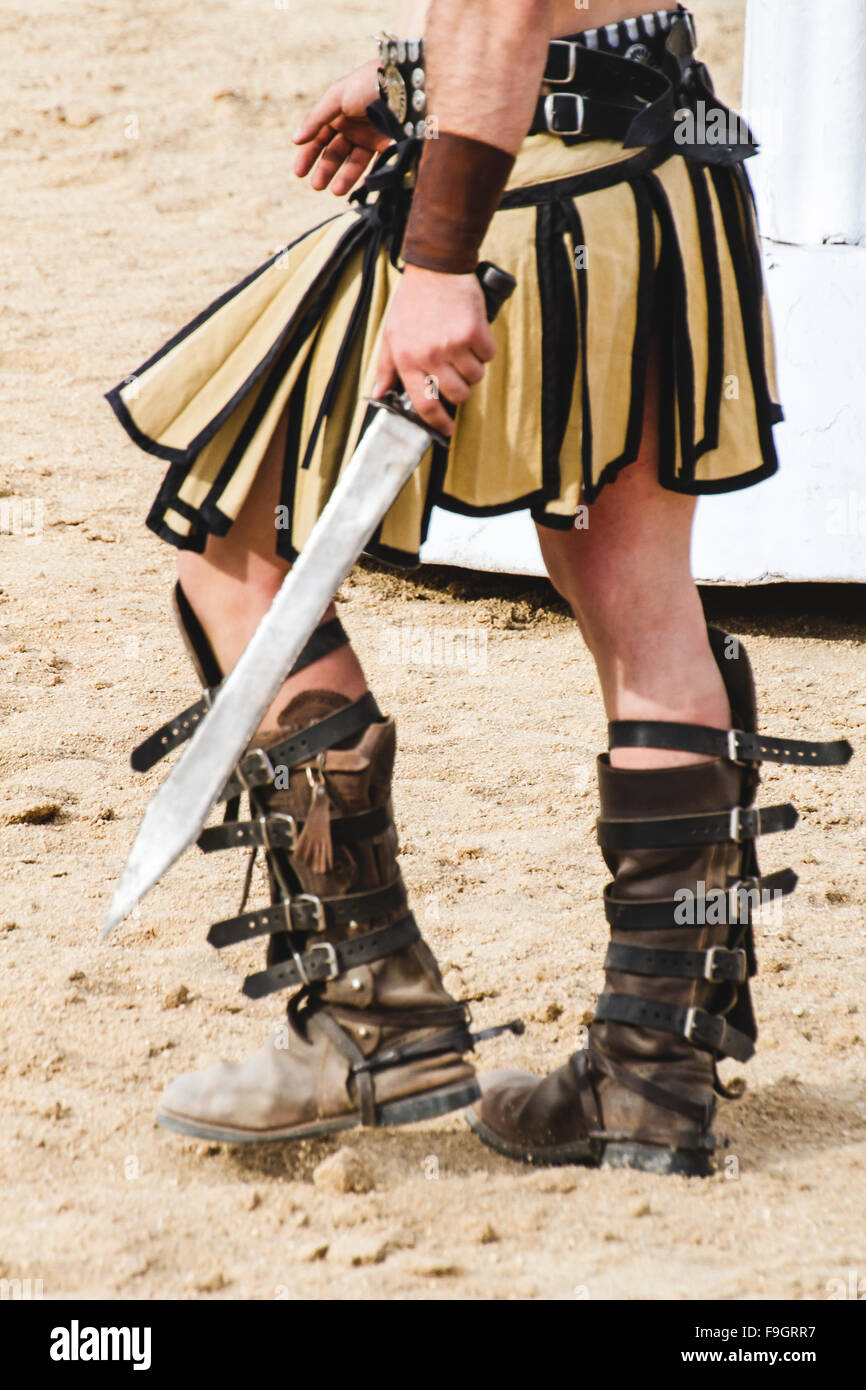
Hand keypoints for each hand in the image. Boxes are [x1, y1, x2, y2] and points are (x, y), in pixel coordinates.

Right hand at [293, 59, 391, 195]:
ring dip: (343, 176)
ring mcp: (369, 135)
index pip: (319, 137)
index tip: (299, 173)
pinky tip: (357, 188)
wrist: (404, 83)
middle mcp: (352, 125)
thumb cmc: (367, 84)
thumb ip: (316, 119)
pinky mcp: (386, 144)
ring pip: (353, 161)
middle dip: (325, 169)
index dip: (309, 154)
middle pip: (335, 152)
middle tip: (317, 186)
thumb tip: (296, 140)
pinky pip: (374, 164)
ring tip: (335, 191)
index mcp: (337, 111)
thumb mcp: (336, 97)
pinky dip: (366, 177)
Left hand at [372, 265, 495, 436]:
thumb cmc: (412, 302)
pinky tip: (474, 335)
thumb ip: (385, 367)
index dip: (438, 422)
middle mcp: (429, 355)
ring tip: (463, 349)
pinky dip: (484, 349)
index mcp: (407, 359)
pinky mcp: (474, 331)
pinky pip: (488, 356)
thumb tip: (379, 394)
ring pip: (475, 377)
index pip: (424, 404)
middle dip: (461, 390)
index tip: (447, 429)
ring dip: (473, 368)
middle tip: (457, 375)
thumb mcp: (391, 334)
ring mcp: (453, 344)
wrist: (437, 266)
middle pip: (457, 395)